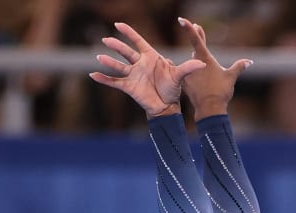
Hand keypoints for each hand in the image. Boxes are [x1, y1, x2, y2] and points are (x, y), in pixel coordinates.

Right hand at [89, 22, 205, 118]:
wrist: (166, 106)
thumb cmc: (173, 89)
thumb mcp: (179, 77)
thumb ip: (188, 68)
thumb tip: (202, 63)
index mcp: (151, 57)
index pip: (138, 41)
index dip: (129, 33)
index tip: (118, 24)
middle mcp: (140, 64)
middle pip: (126, 52)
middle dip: (116, 46)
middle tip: (106, 39)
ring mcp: (133, 75)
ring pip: (119, 66)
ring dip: (109, 62)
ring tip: (99, 56)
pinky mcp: (129, 87)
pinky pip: (114, 82)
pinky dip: (104, 79)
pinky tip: (93, 75)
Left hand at [177, 17, 252, 118]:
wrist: (210, 108)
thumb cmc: (221, 91)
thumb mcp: (231, 77)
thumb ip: (239, 67)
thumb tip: (249, 61)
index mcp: (205, 58)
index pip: (196, 39)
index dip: (190, 29)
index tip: (182, 20)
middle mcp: (194, 62)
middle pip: (196, 47)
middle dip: (197, 36)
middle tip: (195, 26)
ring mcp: (188, 72)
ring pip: (193, 62)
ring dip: (198, 61)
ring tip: (202, 62)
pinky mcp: (184, 82)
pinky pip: (188, 75)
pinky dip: (193, 75)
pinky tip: (195, 77)